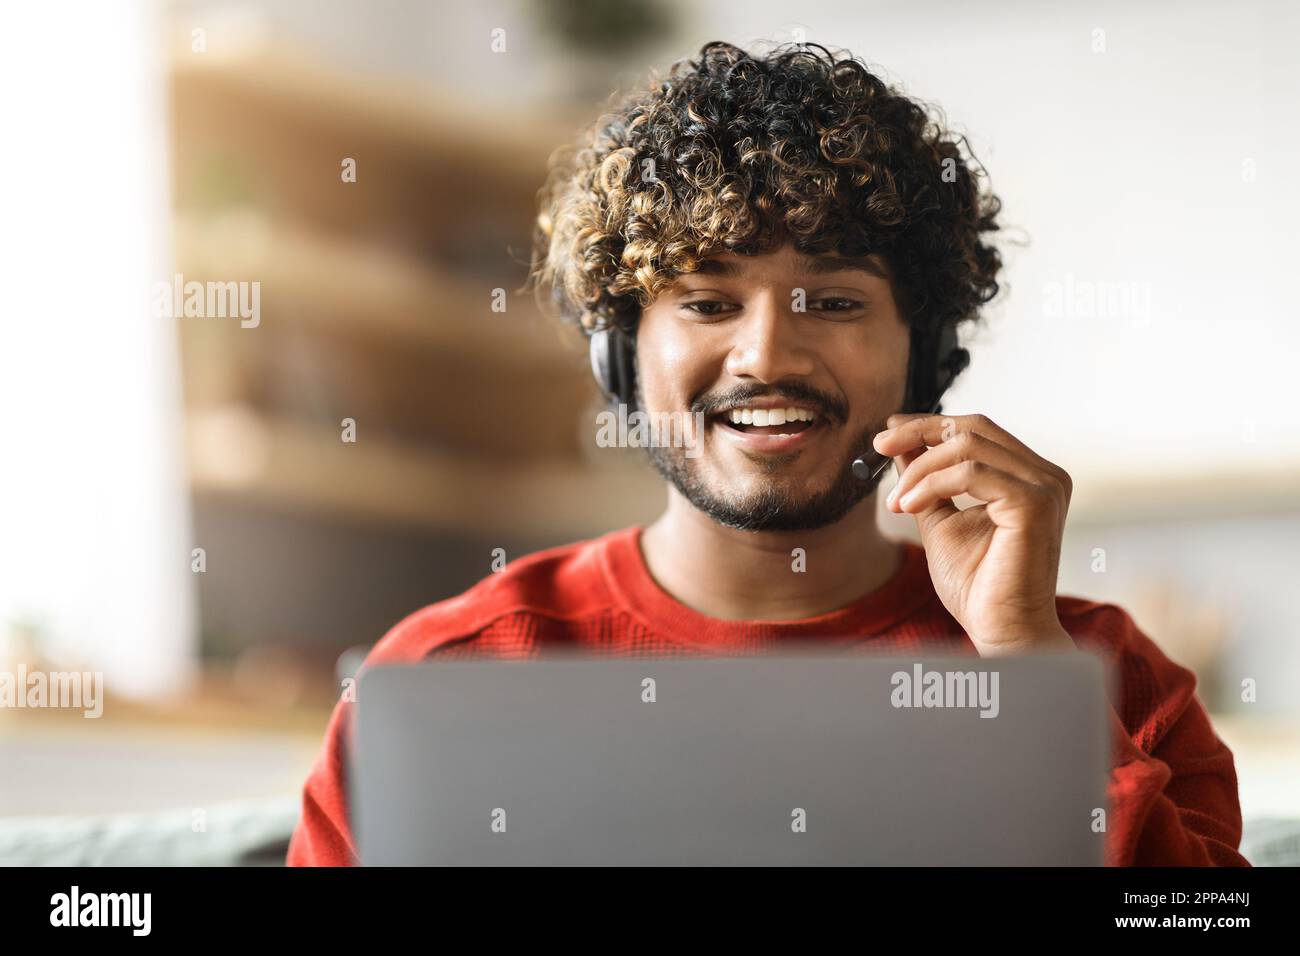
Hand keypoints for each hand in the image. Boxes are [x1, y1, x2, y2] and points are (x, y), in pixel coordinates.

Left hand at [873, 413, 1075, 656]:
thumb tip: (902, 444)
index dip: (928, 425)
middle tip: (879, 448)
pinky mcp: (1034, 503)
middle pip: (973, 428)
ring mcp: (1044, 487)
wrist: (1000, 629)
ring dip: (919, 469)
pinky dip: (932, 484)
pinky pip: (971, 473)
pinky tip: (910, 506)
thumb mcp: (941, 520)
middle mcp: (1044, 475)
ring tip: (897, 501)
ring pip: (967, 446)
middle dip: (918, 432)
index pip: (976, 430)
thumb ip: (927, 481)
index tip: (888, 434)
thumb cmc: (977, 585)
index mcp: (1028, 476)